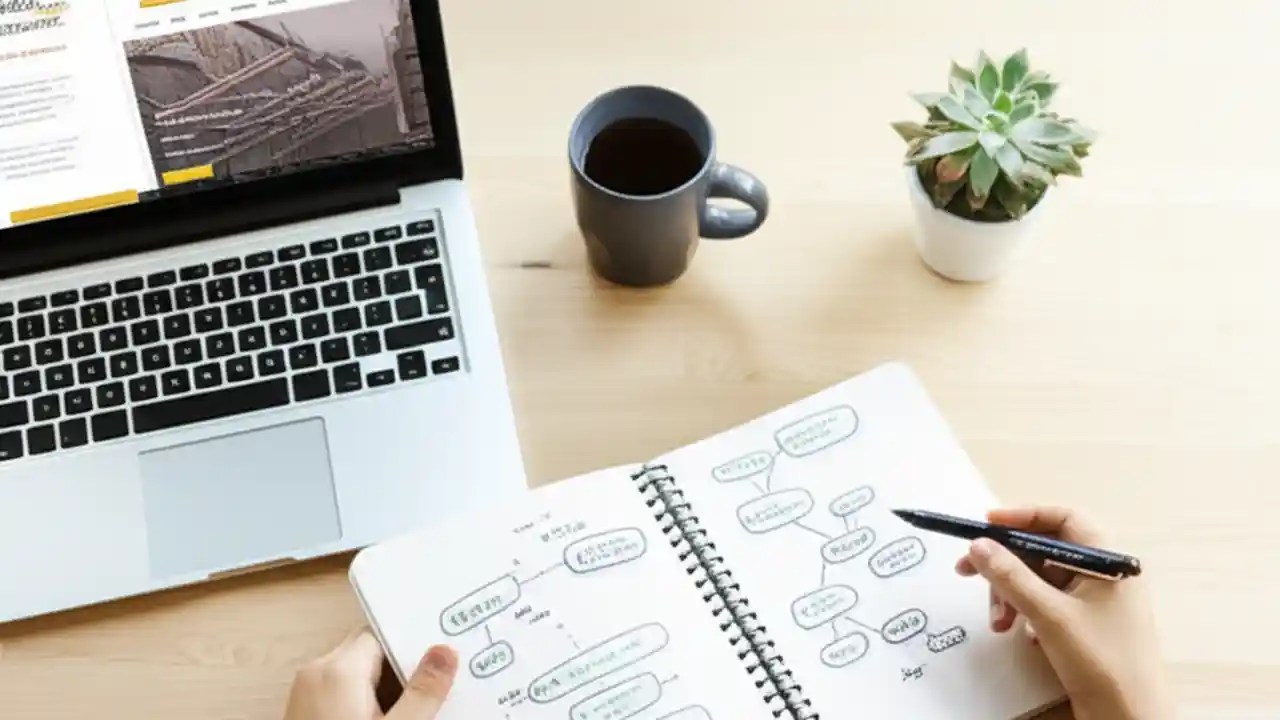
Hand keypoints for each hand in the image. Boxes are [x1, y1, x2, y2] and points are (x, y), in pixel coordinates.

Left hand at [284, 628, 457, 719]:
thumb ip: (423, 692)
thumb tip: (445, 652)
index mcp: (338, 670)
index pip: (381, 634)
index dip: (413, 644)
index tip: (442, 655)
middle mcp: (316, 675)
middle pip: (369, 654)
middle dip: (403, 670)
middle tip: (437, 685)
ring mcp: (305, 696)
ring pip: (357, 677)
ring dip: (387, 691)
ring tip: (417, 709)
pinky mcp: (304, 715)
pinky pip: (341, 695)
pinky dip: (366, 704)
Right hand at [955, 507, 1175, 719]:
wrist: (1129, 718)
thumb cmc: (1101, 661)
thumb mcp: (1049, 615)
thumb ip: (1011, 576)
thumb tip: (978, 545)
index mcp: (1107, 561)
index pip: (1063, 518)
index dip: (1023, 516)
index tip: (986, 524)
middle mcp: (1104, 574)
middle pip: (1044, 549)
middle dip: (1006, 563)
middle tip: (968, 570)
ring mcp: (1095, 600)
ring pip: (1040, 578)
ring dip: (1011, 594)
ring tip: (998, 621)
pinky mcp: (1085, 624)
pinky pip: (1046, 602)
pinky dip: (1024, 611)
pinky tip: (1017, 633)